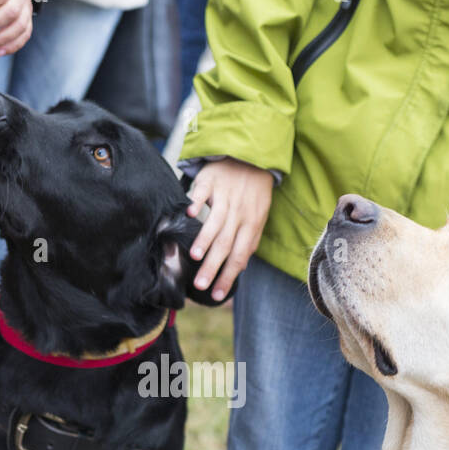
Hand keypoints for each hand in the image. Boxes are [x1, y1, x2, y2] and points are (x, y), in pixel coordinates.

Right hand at [186, 159, 273, 300]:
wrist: (250, 155)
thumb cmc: (253, 192)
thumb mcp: (258, 216)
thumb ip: (249, 240)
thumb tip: (240, 266)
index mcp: (252, 224)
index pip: (240, 255)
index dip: (229, 276)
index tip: (217, 294)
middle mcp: (239, 212)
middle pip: (226, 244)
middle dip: (213, 267)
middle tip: (200, 285)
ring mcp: (225, 195)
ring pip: (215, 221)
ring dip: (205, 239)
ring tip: (195, 257)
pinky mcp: (211, 180)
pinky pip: (202, 192)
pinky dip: (197, 202)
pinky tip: (190, 213)